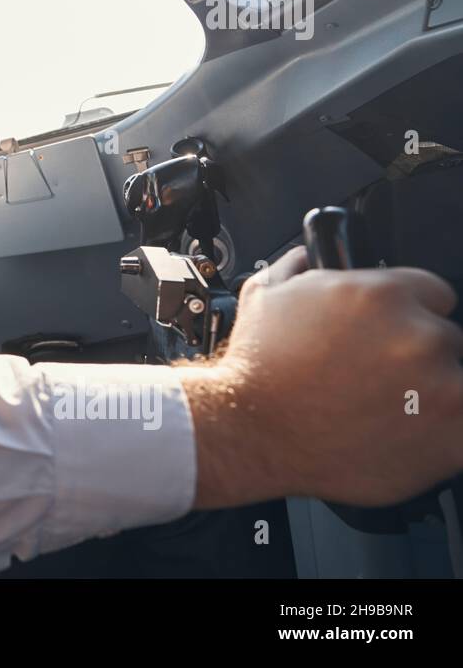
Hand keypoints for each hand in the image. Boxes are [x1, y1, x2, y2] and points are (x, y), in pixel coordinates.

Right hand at [182, 246, 462, 508]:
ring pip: (455, 383)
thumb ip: (300, 265)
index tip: (388, 335)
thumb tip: (311, 253)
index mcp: (383, 295)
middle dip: (413, 356)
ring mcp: (440, 388)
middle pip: (444, 339)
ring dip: (428, 394)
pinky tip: (401, 433)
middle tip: (373, 376)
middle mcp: (418, 336)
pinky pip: (462, 430)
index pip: (433, 293)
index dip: (406, 314)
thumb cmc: (257, 370)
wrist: (250, 432)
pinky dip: (440, 433)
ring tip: (380, 409)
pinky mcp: (451, 437)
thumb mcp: (265, 294)